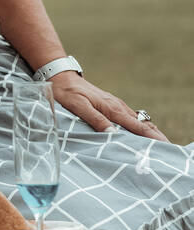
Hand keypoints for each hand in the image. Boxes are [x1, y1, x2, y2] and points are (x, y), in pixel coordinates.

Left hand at [50, 73, 168, 141]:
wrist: (61, 77)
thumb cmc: (67, 92)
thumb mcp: (78, 106)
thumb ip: (95, 120)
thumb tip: (113, 134)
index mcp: (113, 109)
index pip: (139, 126)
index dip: (153, 138)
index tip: (165, 147)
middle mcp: (118, 107)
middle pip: (143, 125)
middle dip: (156, 137)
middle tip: (167, 152)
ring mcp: (115, 106)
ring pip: (138, 121)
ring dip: (149, 133)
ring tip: (158, 148)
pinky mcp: (110, 106)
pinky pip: (129, 118)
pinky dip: (139, 127)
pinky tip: (140, 135)